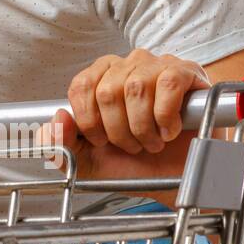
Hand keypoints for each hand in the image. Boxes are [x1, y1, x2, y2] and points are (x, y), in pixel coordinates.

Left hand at [37, 49, 209, 204]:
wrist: (178, 178)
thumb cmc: (136, 164)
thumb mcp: (87, 161)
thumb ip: (59, 144)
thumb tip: (58, 118)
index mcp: (100, 77)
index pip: (81, 86)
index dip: (89, 120)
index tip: (102, 141)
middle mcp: (126, 65)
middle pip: (107, 91)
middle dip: (118, 131)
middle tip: (133, 146)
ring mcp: (156, 65)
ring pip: (135, 88)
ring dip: (143, 127)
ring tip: (152, 142)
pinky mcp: (185, 72)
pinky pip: (168, 84)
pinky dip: (166, 116)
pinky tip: (169, 131)